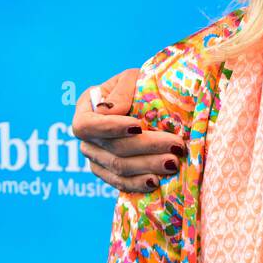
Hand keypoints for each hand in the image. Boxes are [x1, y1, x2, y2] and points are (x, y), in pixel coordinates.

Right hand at [72, 69, 184, 192]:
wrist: (150, 103)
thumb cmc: (140, 86)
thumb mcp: (132, 78)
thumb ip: (122, 91)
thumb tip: (110, 111)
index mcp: (86, 110)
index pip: (87, 125)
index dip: (111, 128)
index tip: (138, 125)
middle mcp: (88, 137)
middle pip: (111, 148)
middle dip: (146, 147)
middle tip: (176, 146)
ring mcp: (97, 158)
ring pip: (118, 168)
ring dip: (148, 166)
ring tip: (173, 163)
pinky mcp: (109, 173)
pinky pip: (121, 183)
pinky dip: (138, 183)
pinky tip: (156, 182)